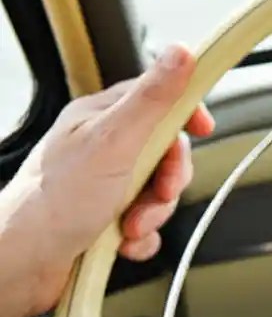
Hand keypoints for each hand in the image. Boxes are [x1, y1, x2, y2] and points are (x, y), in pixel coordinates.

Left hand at [0, 44, 212, 316]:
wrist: (23, 263)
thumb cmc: (52, 202)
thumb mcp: (115, 140)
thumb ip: (152, 99)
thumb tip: (181, 54)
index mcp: (100, 119)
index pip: (157, 99)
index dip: (185, 113)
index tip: (204, 127)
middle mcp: (102, 149)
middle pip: (166, 153)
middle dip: (169, 180)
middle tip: (158, 191)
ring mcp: (105, 185)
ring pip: (159, 192)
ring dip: (154, 213)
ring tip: (131, 224)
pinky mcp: (107, 219)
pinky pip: (148, 224)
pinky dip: (143, 237)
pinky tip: (124, 241)